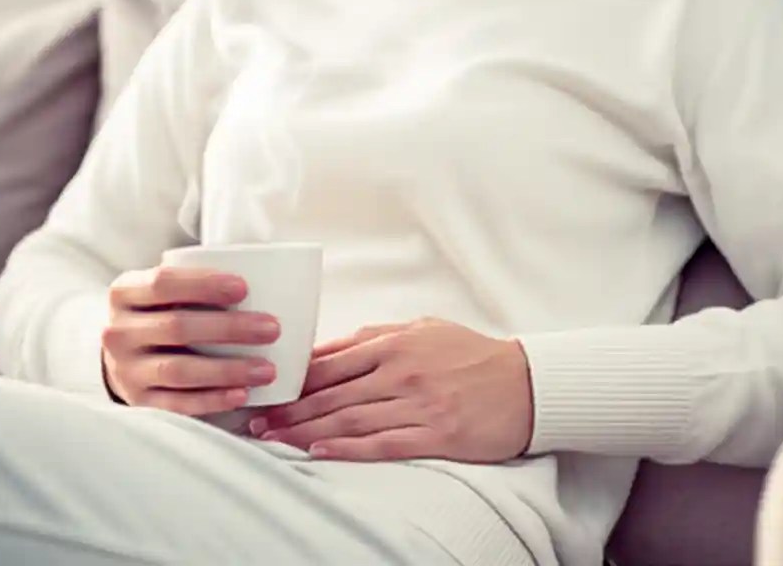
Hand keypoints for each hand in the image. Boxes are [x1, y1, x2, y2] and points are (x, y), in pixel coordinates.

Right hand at [102, 266, 280, 414]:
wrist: (122, 356)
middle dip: (229, 328)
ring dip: (228, 370)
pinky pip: (177, 404)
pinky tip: (242, 394)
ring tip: (267, 370)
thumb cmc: (160, 313)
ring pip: (179, 370)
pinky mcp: (138, 402)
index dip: (203, 284)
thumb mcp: (163, 292)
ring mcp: (125, 370)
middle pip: (177, 327)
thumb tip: (263, 278)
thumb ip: (195, 284)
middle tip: (272, 329)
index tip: (244, 288)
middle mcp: (117, 332)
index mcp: (124, 293)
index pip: (162, 282)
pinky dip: (212, 400)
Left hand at [250, 318, 533, 462]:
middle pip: (333, 393)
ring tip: (274, 439)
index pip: (332, 362)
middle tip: (255, 420)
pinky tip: (319, 452)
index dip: (294, 379)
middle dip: (290, 409)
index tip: (266, 389)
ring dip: (306, 431)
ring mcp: (419, 404)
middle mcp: (402, 372)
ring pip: (350, 419)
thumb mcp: (423, 329)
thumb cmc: (472, 354)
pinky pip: (383, 443)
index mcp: (396, 343)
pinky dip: (348, 448)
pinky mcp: (437, 434)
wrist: (527, 383)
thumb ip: (376, 337)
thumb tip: (328, 347)